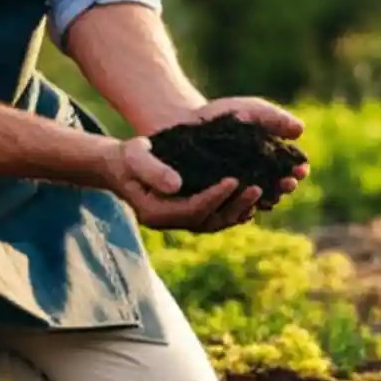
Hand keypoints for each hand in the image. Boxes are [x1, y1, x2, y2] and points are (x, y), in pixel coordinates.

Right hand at [99, 137, 263, 232]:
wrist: (120, 166)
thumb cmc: (127, 158)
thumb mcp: (134, 157)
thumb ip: (152, 170)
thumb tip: (177, 185)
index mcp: (156, 214)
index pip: (192, 210)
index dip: (215, 197)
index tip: (234, 179)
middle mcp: (170, 223)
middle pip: (208, 221)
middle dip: (234, 205)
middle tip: (256, 187)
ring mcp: (179, 221)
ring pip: (215, 222)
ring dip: (239, 209)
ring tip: (260, 191)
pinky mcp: (188, 213)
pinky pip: (216, 217)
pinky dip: (234, 209)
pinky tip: (252, 198)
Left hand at [180, 97, 310, 211]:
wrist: (183, 121)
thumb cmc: (221, 116)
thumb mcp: (251, 111)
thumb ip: (274, 118)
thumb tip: (300, 130)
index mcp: (267, 165)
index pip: (287, 174)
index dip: (296, 173)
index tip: (301, 170)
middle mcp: (252, 184)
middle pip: (274, 192)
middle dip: (283, 187)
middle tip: (288, 183)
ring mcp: (231, 196)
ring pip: (250, 205)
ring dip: (258, 200)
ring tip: (260, 190)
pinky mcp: (207, 202)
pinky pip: (223, 211)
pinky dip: (231, 210)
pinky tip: (238, 205)